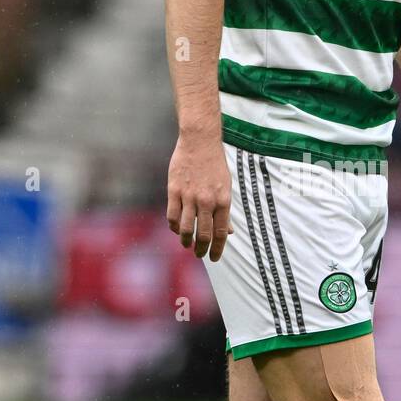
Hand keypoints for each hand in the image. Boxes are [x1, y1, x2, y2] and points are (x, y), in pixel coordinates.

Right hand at [166, 134, 232, 260]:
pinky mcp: (174, 190)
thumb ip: (224, 210)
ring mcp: (189, 196)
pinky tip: (176, 228)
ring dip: (185, 240)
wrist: (200, 142)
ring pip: (185, 228)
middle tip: (199, 254)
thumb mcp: (226, 187)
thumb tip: (228, 232)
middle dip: (201, 249)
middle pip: (203, 234)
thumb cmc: (215, 165)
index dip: (217, 249)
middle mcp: (207, 201)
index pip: (220, 233)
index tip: (214, 258)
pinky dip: (173, 226)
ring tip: (186, 244)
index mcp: (223, 200)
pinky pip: (172, 215)